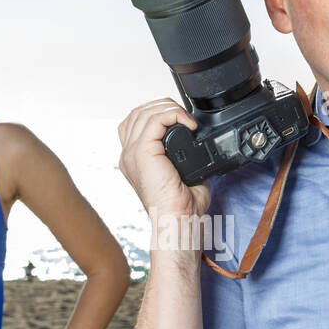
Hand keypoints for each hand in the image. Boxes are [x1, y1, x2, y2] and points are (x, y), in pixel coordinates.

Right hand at [117, 98, 211, 219]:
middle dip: (164, 106)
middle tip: (186, 118)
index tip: (181, 120)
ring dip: (169, 108)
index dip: (158, 113)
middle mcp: (129, 156)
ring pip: (144, 112)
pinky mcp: (143, 153)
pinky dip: (173, 114)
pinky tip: (189, 124)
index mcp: (135, 160)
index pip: (136, 122)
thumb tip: (199, 144)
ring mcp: (132, 153)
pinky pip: (155, 119)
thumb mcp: (185, 174)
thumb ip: (186, 156)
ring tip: (187, 120)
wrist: (179, 222)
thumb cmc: (182, 208)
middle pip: (138, 112)